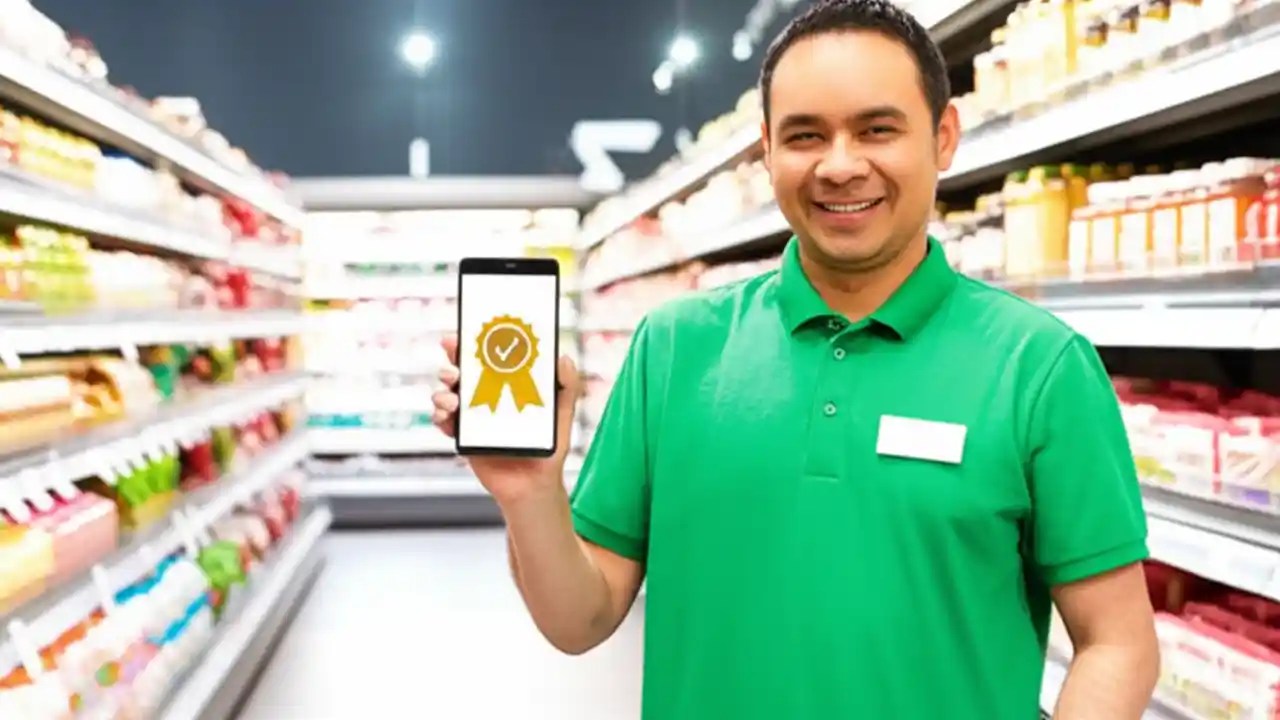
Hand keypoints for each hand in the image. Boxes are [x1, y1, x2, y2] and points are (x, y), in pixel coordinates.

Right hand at [432, 334, 579, 506]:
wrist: (536, 484)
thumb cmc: (550, 446)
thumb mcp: (563, 412)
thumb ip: (567, 385)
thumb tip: (563, 358)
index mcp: (505, 383)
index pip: (485, 356)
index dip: (470, 343)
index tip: (461, 336)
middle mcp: (484, 394)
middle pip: (459, 371)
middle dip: (450, 363)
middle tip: (454, 369)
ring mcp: (471, 416)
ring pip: (446, 394)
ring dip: (443, 392)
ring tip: (454, 399)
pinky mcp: (463, 437)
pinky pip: (443, 422)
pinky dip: (440, 416)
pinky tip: (448, 417)